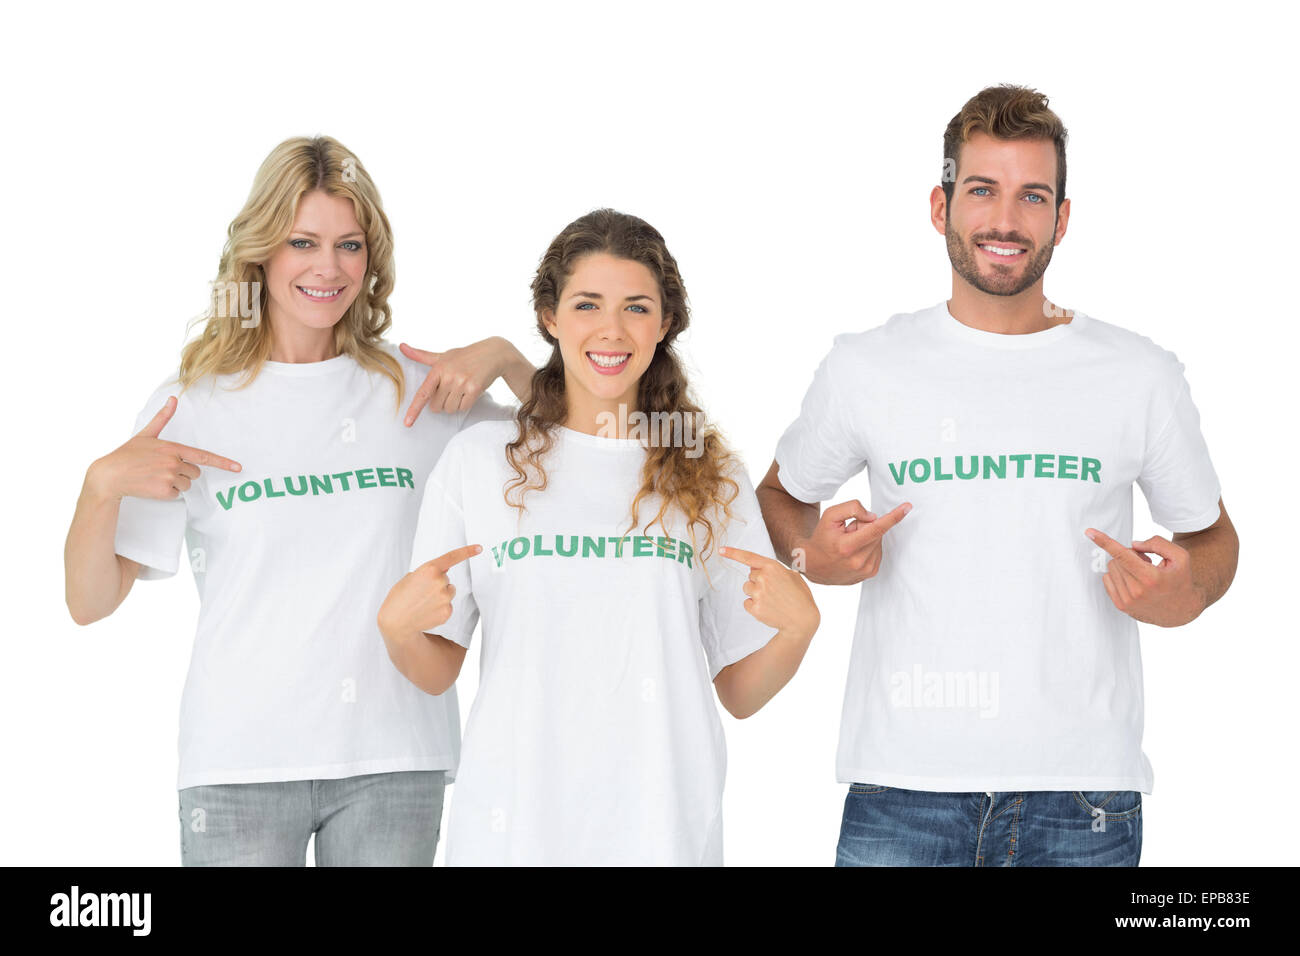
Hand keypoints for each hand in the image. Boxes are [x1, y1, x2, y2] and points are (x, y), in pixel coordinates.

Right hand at [87, 396, 240, 501]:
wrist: (110, 475)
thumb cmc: (128, 454)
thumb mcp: (146, 434)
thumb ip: (163, 418)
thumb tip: (173, 398)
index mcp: (172, 448)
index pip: (203, 456)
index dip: (223, 463)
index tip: (238, 468)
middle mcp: (173, 462)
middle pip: (195, 473)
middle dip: (183, 472)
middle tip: (162, 469)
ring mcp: (169, 477)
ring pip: (187, 485)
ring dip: (176, 483)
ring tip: (156, 477)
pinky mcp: (163, 491)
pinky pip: (176, 494)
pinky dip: (167, 492)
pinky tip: (153, 485)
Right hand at [378, 544, 480, 635]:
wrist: (396, 622)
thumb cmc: (399, 598)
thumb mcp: (410, 578)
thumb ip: (428, 572)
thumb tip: (445, 570)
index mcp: (429, 569)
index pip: (452, 557)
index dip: (467, 551)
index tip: (479, 548)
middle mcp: (440, 581)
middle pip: (446, 578)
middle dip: (437, 583)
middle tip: (421, 592)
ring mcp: (445, 597)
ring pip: (449, 592)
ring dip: (440, 595)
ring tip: (424, 603)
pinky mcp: (447, 611)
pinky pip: (448, 605)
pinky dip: (440, 608)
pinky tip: (427, 612)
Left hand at [401, 338, 508, 425]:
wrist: (493, 353)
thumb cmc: (465, 355)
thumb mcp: (442, 355)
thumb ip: (421, 355)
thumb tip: (401, 346)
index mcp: (438, 368)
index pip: (423, 393)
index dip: (414, 410)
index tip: (408, 423)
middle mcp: (449, 376)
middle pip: (436, 406)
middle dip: (442, 402)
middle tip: (451, 390)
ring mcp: (462, 383)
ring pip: (450, 409)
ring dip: (455, 404)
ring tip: (462, 389)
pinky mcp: (474, 389)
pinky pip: (463, 408)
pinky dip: (465, 403)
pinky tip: (470, 391)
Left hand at [720, 547, 819, 636]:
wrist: (802, 620)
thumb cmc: (800, 597)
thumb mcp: (792, 576)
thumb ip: (773, 569)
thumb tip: (753, 566)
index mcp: (773, 567)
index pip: (749, 557)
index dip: (733, 553)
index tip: (720, 550)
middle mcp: (763, 578)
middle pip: (750, 576)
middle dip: (759, 581)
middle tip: (774, 591)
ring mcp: (758, 593)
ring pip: (747, 589)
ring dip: (756, 593)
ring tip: (772, 600)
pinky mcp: (755, 608)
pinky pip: (747, 603)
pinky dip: (755, 606)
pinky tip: (768, 608)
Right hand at [796, 499, 910, 584]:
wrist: (813, 565)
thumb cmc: (822, 538)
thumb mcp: (830, 516)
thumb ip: (852, 508)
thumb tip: (874, 517)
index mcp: (847, 546)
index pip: (876, 528)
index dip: (893, 517)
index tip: (907, 507)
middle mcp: (858, 561)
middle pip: (876, 532)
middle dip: (865, 526)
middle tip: (848, 532)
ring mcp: (865, 570)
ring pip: (878, 542)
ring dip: (867, 538)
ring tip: (849, 544)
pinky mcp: (870, 573)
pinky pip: (878, 551)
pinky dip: (869, 547)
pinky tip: (854, 552)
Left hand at [1085, 528, 1202, 626]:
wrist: (1182, 609)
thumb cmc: (1180, 579)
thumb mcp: (1180, 557)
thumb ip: (1157, 543)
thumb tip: (1133, 545)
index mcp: (1151, 577)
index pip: (1122, 555)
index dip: (1104, 541)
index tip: (1089, 532)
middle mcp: (1136, 591)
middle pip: (1116, 559)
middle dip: (1129, 556)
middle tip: (1146, 563)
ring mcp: (1127, 600)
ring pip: (1111, 569)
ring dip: (1124, 566)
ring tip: (1142, 574)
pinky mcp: (1121, 606)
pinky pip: (1107, 580)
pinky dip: (1118, 576)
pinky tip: (1134, 582)